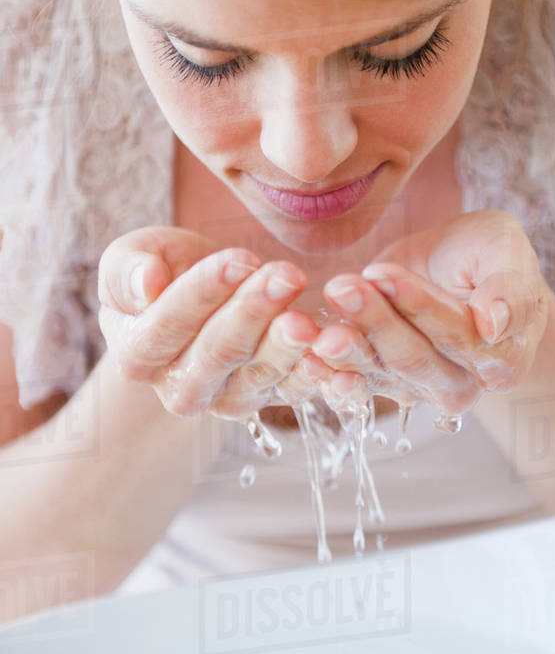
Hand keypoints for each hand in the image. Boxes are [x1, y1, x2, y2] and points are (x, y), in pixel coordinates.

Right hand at [96, 225, 329, 417]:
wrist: (208, 289)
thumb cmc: (167, 269)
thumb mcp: (135, 255)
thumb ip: (127, 269)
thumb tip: (146, 285)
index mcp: (136, 355)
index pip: (165, 328)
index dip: (202, 293)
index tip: (239, 259)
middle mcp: (179, 388)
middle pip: (217, 352)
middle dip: (254, 310)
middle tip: (287, 276)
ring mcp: (227, 398)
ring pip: (258, 373)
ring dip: (286, 342)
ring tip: (308, 315)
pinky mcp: (270, 397)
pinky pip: (294, 391)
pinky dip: (315, 375)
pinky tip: (329, 351)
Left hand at [302, 209, 549, 420]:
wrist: (456, 265)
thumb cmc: (487, 254)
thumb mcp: (506, 250)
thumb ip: (511, 287)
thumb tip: (496, 326)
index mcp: (502, 357)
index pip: (460, 337)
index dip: (421, 307)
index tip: (385, 276)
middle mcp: (461, 384)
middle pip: (413, 359)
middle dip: (374, 321)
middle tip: (340, 286)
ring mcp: (417, 388)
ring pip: (377, 371)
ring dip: (343, 344)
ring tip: (314, 311)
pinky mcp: (380, 381)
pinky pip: (351, 384)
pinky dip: (325, 371)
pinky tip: (303, 349)